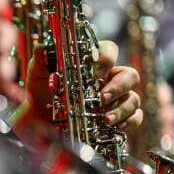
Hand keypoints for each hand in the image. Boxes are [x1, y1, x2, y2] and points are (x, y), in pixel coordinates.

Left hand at [26, 40, 142, 129]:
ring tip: (105, 119)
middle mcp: (108, 80)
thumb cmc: (41, 95)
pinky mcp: (118, 119)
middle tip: (101, 97)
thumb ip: (40, 61)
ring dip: (122, 108)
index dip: (107, 58)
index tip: (94, 71)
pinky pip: (136, 117)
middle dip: (119, 86)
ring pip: (134, 98)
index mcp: (92, 64)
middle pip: (129, 75)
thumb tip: (41, 47)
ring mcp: (115, 100)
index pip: (110, 51)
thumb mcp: (37, 77)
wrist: (39, 122)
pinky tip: (114, 126)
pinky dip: (129, 122)